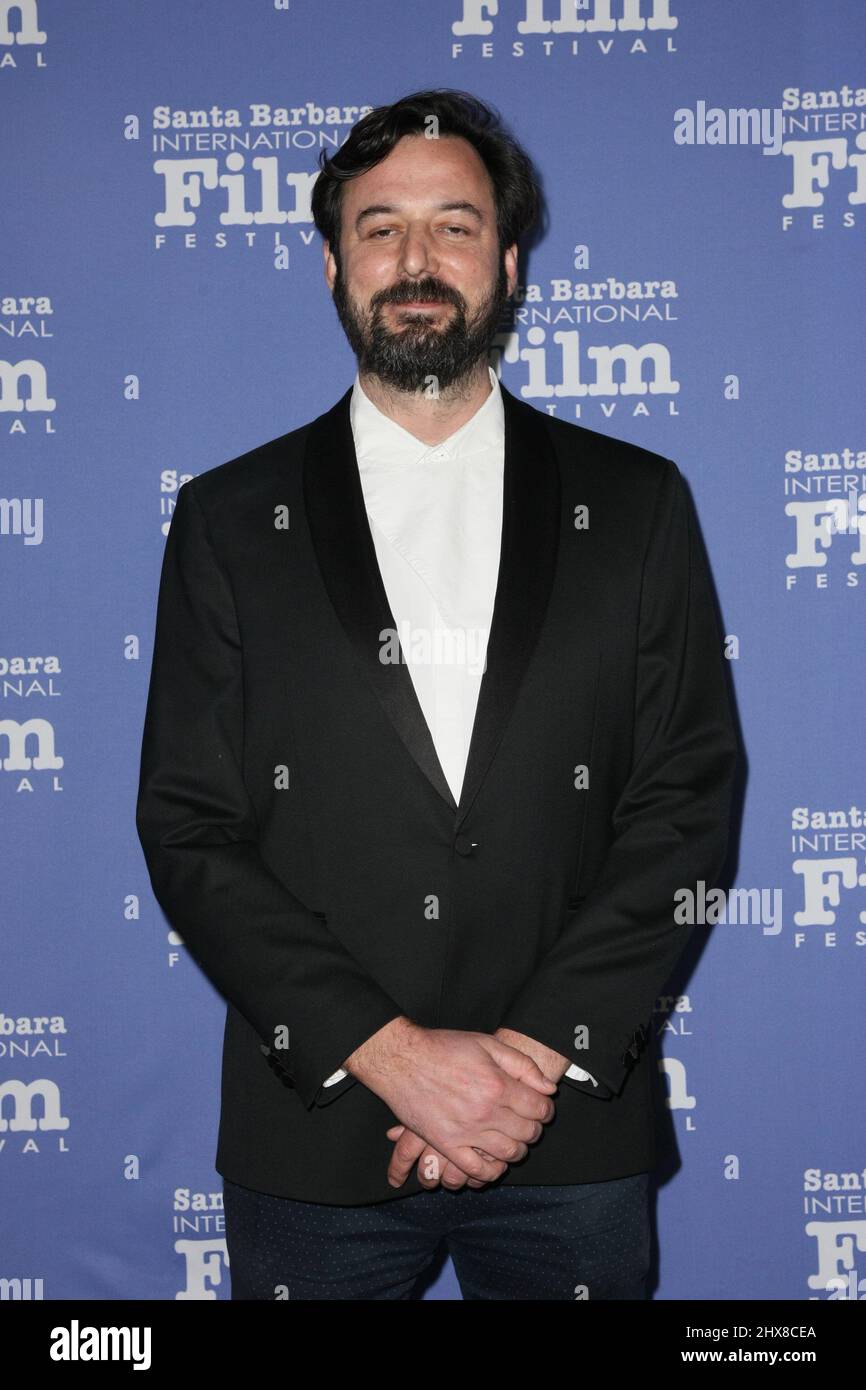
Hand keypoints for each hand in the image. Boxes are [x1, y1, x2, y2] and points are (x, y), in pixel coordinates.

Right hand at [345, 1018, 556, 1186]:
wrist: (402, 1060)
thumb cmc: (444, 1048)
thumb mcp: (486, 1043)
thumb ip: (521, 1064)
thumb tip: (548, 1088)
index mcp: (498, 1085)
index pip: (539, 1109)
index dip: (546, 1109)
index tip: (542, 1107)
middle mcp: (486, 1111)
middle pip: (527, 1132)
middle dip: (533, 1128)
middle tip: (528, 1122)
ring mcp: (466, 1131)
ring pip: (507, 1153)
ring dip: (517, 1150)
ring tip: (512, 1140)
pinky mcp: (446, 1144)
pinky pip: (476, 1169)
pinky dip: (490, 1171)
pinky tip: (493, 1163)